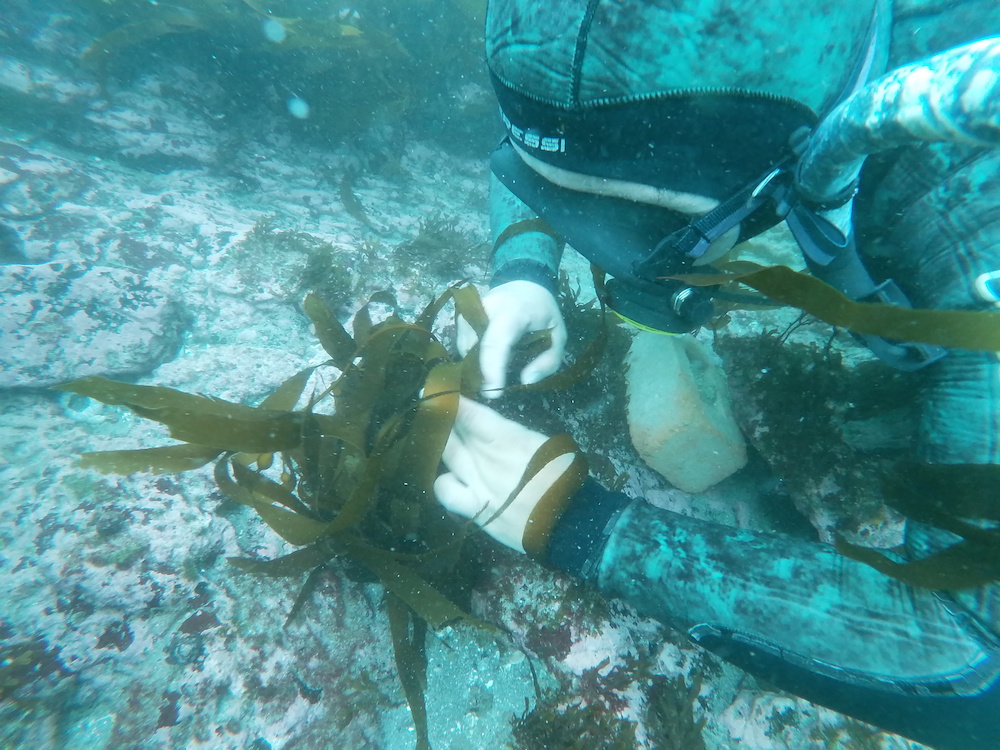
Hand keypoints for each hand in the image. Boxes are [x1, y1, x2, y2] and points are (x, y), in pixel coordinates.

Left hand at [434, 397, 575, 552]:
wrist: (571, 520)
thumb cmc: (566, 477)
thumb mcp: (546, 443)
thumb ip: (515, 435)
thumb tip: (495, 428)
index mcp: (507, 438)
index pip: (468, 413)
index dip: (449, 401)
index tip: (439, 392)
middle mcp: (486, 458)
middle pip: (452, 432)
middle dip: (443, 420)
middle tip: (439, 414)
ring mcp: (477, 484)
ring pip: (445, 456)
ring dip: (443, 446)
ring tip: (447, 445)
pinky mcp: (475, 509)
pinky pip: (445, 492)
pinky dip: (444, 482)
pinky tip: (450, 479)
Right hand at [456, 280, 566, 398]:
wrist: (525, 285)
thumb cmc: (543, 312)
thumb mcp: (558, 335)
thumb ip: (549, 360)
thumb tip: (526, 381)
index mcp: (513, 311)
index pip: (495, 342)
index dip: (492, 369)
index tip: (494, 392)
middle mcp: (485, 308)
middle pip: (474, 348)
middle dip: (481, 372)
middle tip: (493, 389)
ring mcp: (470, 310)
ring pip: (464, 347)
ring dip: (475, 365)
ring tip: (493, 372)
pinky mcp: (462, 315)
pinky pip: (462, 343)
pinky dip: (471, 357)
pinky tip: (485, 361)